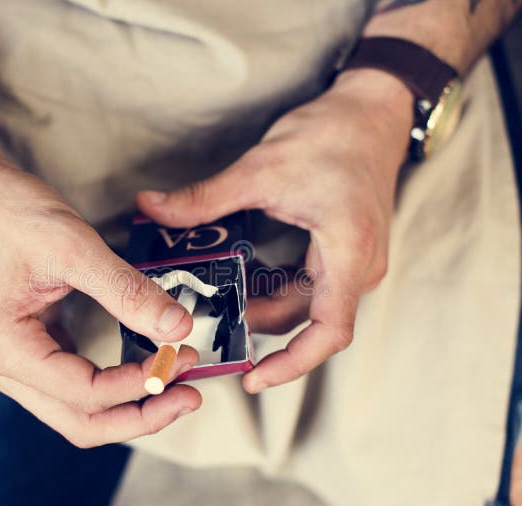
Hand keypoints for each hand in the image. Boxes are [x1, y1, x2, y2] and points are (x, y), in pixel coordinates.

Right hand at [0, 162, 201, 447]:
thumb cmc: (10, 214)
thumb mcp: (73, 247)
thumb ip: (127, 291)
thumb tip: (178, 327)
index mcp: (8, 350)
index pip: (84, 393)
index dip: (138, 384)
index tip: (180, 359)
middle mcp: (8, 368)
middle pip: (82, 422)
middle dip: (140, 415)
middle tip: (189, 395)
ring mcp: (20, 363)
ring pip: (81, 412)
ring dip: (132, 407)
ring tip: (178, 387)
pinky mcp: (37, 350)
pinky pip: (80, 387)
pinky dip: (118, 387)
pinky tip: (150, 370)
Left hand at [136, 69, 412, 393]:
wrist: (371, 112)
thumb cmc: (332, 135)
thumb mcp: (261, 168)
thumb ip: (205, 198)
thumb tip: (150, 207)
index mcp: (349, 253)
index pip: (330, 330)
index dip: (293, 363)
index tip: (254, 378)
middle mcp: (360, 268)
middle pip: (307, 321)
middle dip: (258, 330)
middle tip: (208, 328)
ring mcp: (356, 263)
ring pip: (306, 307)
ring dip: (264, 310)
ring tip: (218, 307)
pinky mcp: (346, 255)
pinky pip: (311, 290)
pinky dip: (276, 292)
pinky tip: (242, 285)